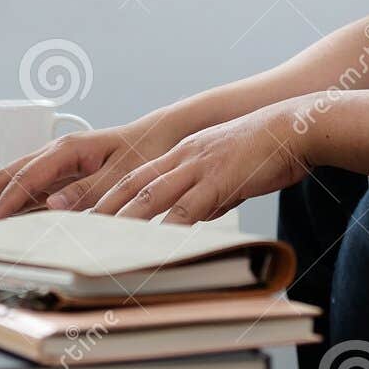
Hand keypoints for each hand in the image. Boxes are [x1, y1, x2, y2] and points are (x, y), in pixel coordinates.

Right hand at [0, 117, 186, 225]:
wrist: (161, 136)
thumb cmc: (143, 151)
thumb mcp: (120, 174)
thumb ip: (88, 191)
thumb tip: (51, 206)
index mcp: (67, 150)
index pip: (25, 178)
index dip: (4, 202)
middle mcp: (56, 155)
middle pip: (8, 175)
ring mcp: (57, 164)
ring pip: (14, 182)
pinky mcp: (63, 175)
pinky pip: (29, 190)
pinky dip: (9, 203)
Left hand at [90, 102, 313, 223]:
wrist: (294, 127)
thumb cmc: (265, 152)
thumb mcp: (226, 175)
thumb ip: (206, 196)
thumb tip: (195, 220)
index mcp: (182, 154)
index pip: (134, 177)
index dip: (106, 196)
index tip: (84, 213)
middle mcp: (183, 158)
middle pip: (131, 185)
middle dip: (100, 208)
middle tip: (74, 227)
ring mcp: (199, 167)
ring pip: (150, 195)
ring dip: (122, 219)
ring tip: (99, 239)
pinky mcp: (219, 179)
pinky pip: (187, 207)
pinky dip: (168, 227)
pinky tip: (155, 242)